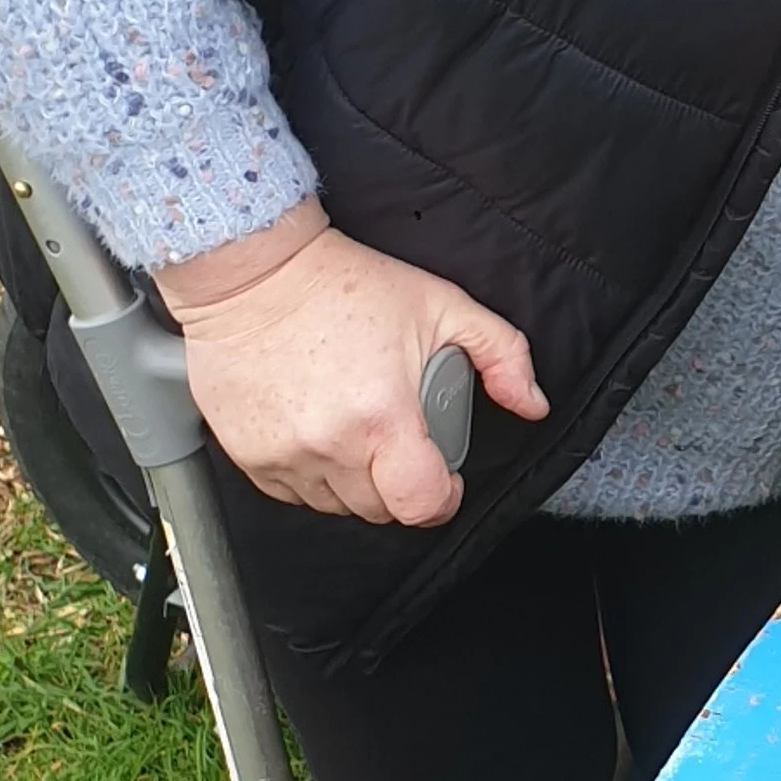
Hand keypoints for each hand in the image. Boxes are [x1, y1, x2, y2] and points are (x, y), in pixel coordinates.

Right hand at [154, 207, 545, 523]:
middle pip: (380, 510)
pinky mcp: (249, 456)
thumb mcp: (441, 305)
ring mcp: (284, 455)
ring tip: (356, 428)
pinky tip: (318, 429)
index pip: (420, 504)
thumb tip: (532, 403)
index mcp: (381, 417)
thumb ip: (502, 355)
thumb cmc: (343, 283)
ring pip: (336, 505)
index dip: (442, 500)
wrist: (252, 271)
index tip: (445, 482)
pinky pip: (293, 492)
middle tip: (400, 439)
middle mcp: (329, 446)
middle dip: (400, 485)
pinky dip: (313, 474)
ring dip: (355, 481)